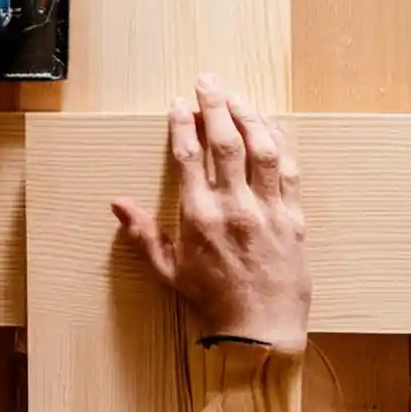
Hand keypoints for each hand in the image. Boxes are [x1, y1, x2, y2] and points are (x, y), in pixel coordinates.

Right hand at [112, 75, 310, 352]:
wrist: (260, 331)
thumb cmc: (210, 302)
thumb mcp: (167, 270)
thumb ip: (143, 233)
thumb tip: (117, 203)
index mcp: (199, 216)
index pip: (189, 156)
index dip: (182, 124)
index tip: (177, 104)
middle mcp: (234, 207)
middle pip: (226, 142)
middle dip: (215, 105)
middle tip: (207, 81)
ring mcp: (267, 210)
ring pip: (261, 148)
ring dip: (249, 116)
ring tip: (237, 96)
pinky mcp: (294, 217)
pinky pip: (288, 170)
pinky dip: (280, 143)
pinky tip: (271, 127)